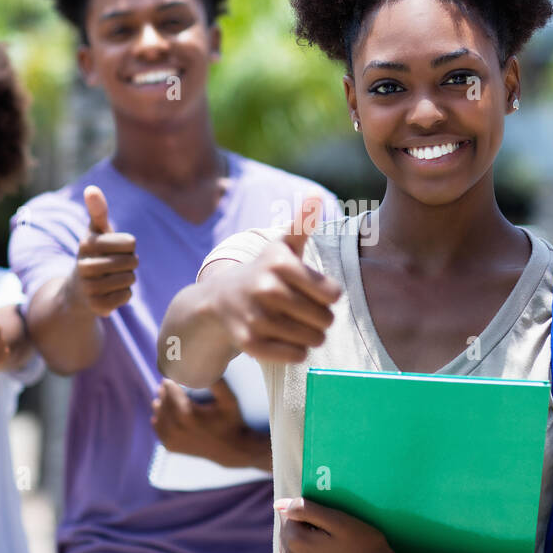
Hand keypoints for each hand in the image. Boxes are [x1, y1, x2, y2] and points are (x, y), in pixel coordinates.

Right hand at [69, 185, 137, 316]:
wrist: (77, 291)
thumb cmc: (93, 255)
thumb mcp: (95, 232)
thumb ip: (97, 210)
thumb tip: (91, 188)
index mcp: (86, 244)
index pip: (130, 243)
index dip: (128, 246)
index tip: (115, 249)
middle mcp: (84, 266)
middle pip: (132, 262)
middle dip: (130, 263)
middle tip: (116, 265)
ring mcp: (89, 288)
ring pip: (130, 280)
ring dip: (127, 279)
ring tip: (113, 277)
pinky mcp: (96, 306)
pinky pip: (126, 297)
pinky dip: (124, 294)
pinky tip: (112, 291)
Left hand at [150, 378, 264, 468]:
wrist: (230, 450)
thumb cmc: (231, 421)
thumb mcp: (229, 400)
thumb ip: (217, 382)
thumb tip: (204, 365)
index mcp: (187, 413)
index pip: (169, 389)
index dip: (170, 380)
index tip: (173, 375)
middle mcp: (175, 428)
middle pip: (162, 400)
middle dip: (165, 391)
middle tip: (169, 384)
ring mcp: (171, 439)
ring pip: (157, 413)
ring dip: (161, 404)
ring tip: (167, 397)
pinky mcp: (170, 446)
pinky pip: (157, 427)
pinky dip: (160, 418)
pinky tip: (166, 413)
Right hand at [209, 199, 340, 362]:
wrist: (218, 301)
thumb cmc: (264, 272)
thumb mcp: (282, 246)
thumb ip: (302, 223)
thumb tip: (316, 196)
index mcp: (280, 263)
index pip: (333, 294)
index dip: (328, 295)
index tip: (313, 291)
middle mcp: (266, 288)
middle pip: (325, 319)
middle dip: (321, 318)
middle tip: (304, 311)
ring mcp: (255, 317)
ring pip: (313, 339)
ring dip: (311, 336)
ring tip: (296, 325)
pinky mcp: (248, 344)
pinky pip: (296, 356)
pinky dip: (297, 352)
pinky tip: (285, 339)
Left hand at [268, 497, 409, 552]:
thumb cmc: (364, 546)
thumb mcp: (340, 520)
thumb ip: (306, 509)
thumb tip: (278, 505)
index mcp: (296, 540)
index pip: (290, 513)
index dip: (309, 512)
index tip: (328, 518)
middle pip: (287, 530)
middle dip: (302, 525)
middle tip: (330, 531)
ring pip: (286, 546)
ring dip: (298, 540)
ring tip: (325, 544)